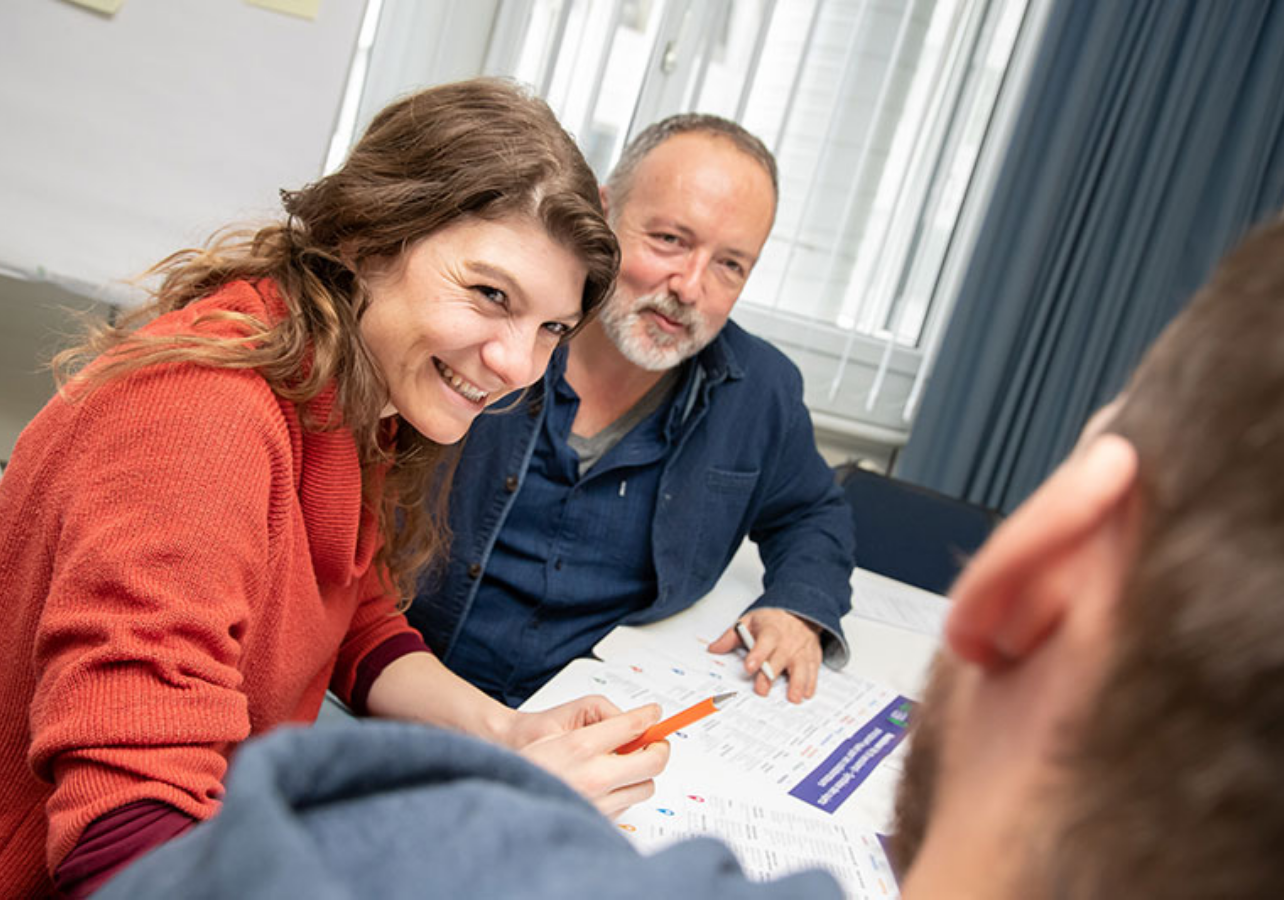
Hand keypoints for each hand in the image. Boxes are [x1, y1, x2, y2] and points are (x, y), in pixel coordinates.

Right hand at [509, 700, 670, 817]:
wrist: (507, 789)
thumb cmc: (528, 758)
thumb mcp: (560, 729)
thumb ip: (599, 722)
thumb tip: (632, 724)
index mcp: (581, 747)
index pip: (632, 726)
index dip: (650, 717)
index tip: (655, 714)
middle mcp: (594, 777)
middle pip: (653, 761)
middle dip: (659, 748)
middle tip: (653, 741)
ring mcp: (598, 802)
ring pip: (645, 786)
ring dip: (642, 773)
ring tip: (626, 763)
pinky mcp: (599, 820)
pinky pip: (628, 805)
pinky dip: (625, 792)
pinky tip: (609, 783)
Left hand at [708, 608, 822, 702]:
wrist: (800, 612)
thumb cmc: (773, 620)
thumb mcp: (749, 621)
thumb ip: (731, 636)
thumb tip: (714, 649)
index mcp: (771, 632)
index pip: (764, 643)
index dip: (757, 655)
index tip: (749, 667)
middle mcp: (787, 643)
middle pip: (779, 660)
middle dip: (770, 676)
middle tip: (761, 690)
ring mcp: (801, 651)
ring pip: (801, 668)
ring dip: (797, 684)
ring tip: (792, 697)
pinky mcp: (812, 658)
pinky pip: (813, 671)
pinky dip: (811, 683)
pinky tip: (806, 694)